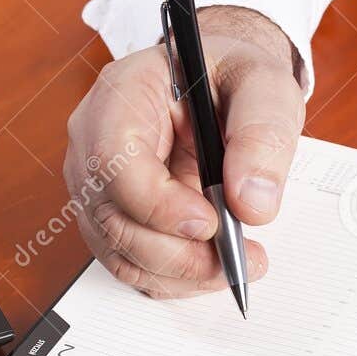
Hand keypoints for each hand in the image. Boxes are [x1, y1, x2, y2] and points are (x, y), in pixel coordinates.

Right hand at [64, 5, 303, 296]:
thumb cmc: (230, 77)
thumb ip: (263, 136)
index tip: (210, 221)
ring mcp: (97, 187)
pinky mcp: (113, 220)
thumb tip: (253, 204)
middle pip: (113, 219)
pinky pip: (133, 265)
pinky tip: (215, 265)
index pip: (113, 161)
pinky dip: (176, 278)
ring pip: (121, 253)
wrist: (216, 85)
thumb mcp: (263, 86)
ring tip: (239, 262)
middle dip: (179, 253)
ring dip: (182, 273)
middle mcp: (93, 144)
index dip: (157, 204)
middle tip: (242, 257)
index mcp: (121, 95)